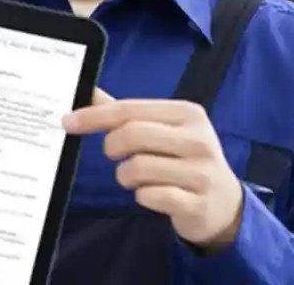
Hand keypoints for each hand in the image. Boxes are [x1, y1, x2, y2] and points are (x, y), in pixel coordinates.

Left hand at [62, 89, 244, 251]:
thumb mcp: (165, 129)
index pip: (129, 110)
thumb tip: (89, 90)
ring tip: (139, 177)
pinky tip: (155, 194)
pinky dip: (142, 196)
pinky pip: (149, 196)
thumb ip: (127, 112)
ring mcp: (201, 173)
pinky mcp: (197, 203)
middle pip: (131, 135)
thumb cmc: (185, 159)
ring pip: (136, 168)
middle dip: (112, 146)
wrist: (225, 204)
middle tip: (115, 154)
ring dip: (126, 175)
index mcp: (188, 114)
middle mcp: (198, 139)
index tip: (68, 122)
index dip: (94, 116)